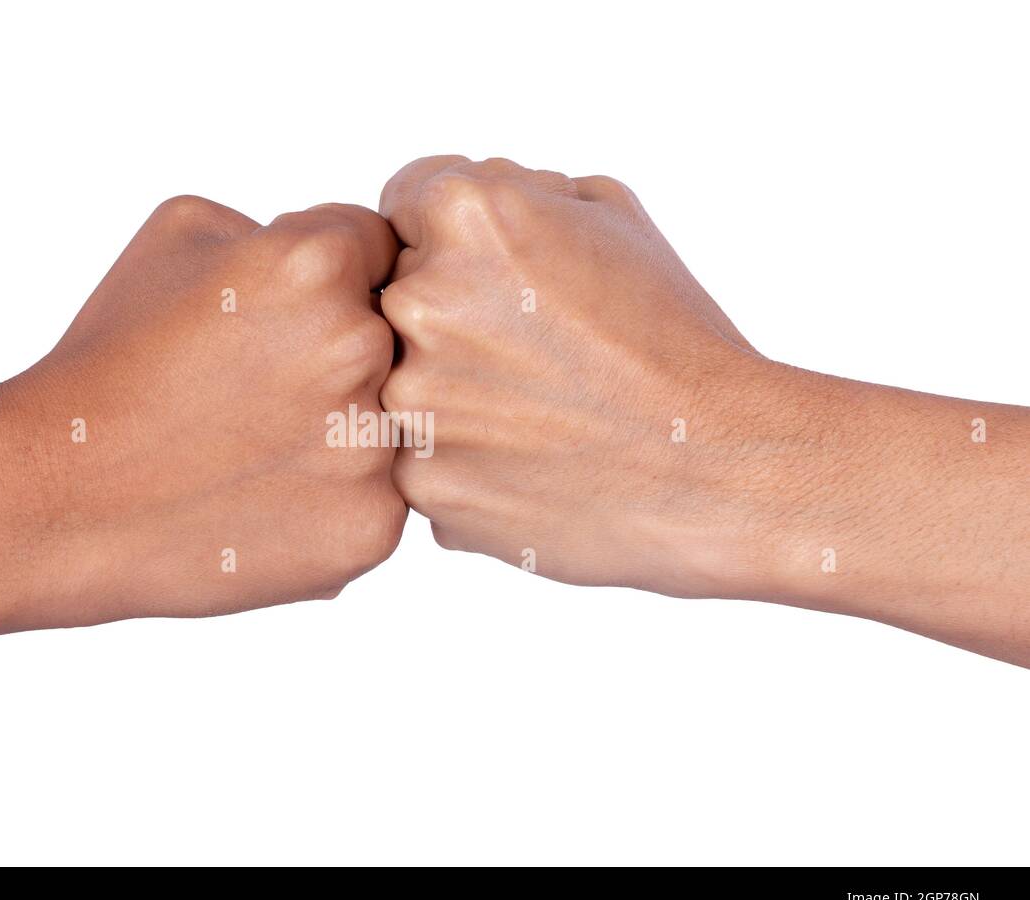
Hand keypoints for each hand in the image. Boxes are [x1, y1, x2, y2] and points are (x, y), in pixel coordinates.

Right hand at [0, 197, 406, 672]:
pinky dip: (338, 494)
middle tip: (266, 386)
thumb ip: (281, 223)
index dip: (330, 277)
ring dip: (351, 424)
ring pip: (399, 418)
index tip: (279, 315)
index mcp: (321, 265)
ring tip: (259, 446)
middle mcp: (363, 350)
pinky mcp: (372, 529)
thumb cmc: (110, 358)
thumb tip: (343, 248)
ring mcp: (376, 449)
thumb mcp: (178, 236)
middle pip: (399, 332)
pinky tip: (265, 497)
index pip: (381, 244)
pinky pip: (382, 492)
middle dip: (346, 348)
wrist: (54, 498)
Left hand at [377, 156, 1029, 665]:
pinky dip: (466, 463)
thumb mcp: (612, 214)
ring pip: (403, 384)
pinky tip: (534, 464)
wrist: (724, 468)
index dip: (454, 236)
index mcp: (466, 217)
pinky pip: (424, 459)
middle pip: (397, 294)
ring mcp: (415, 404)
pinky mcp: (425, 486)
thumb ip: (513, 190)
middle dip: (450, 314)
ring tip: (539, 412)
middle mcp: (420, 304)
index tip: (501, 273)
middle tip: (531, 351)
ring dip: (450, 394)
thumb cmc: (675, 337)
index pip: (404, 203)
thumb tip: (460, 198)